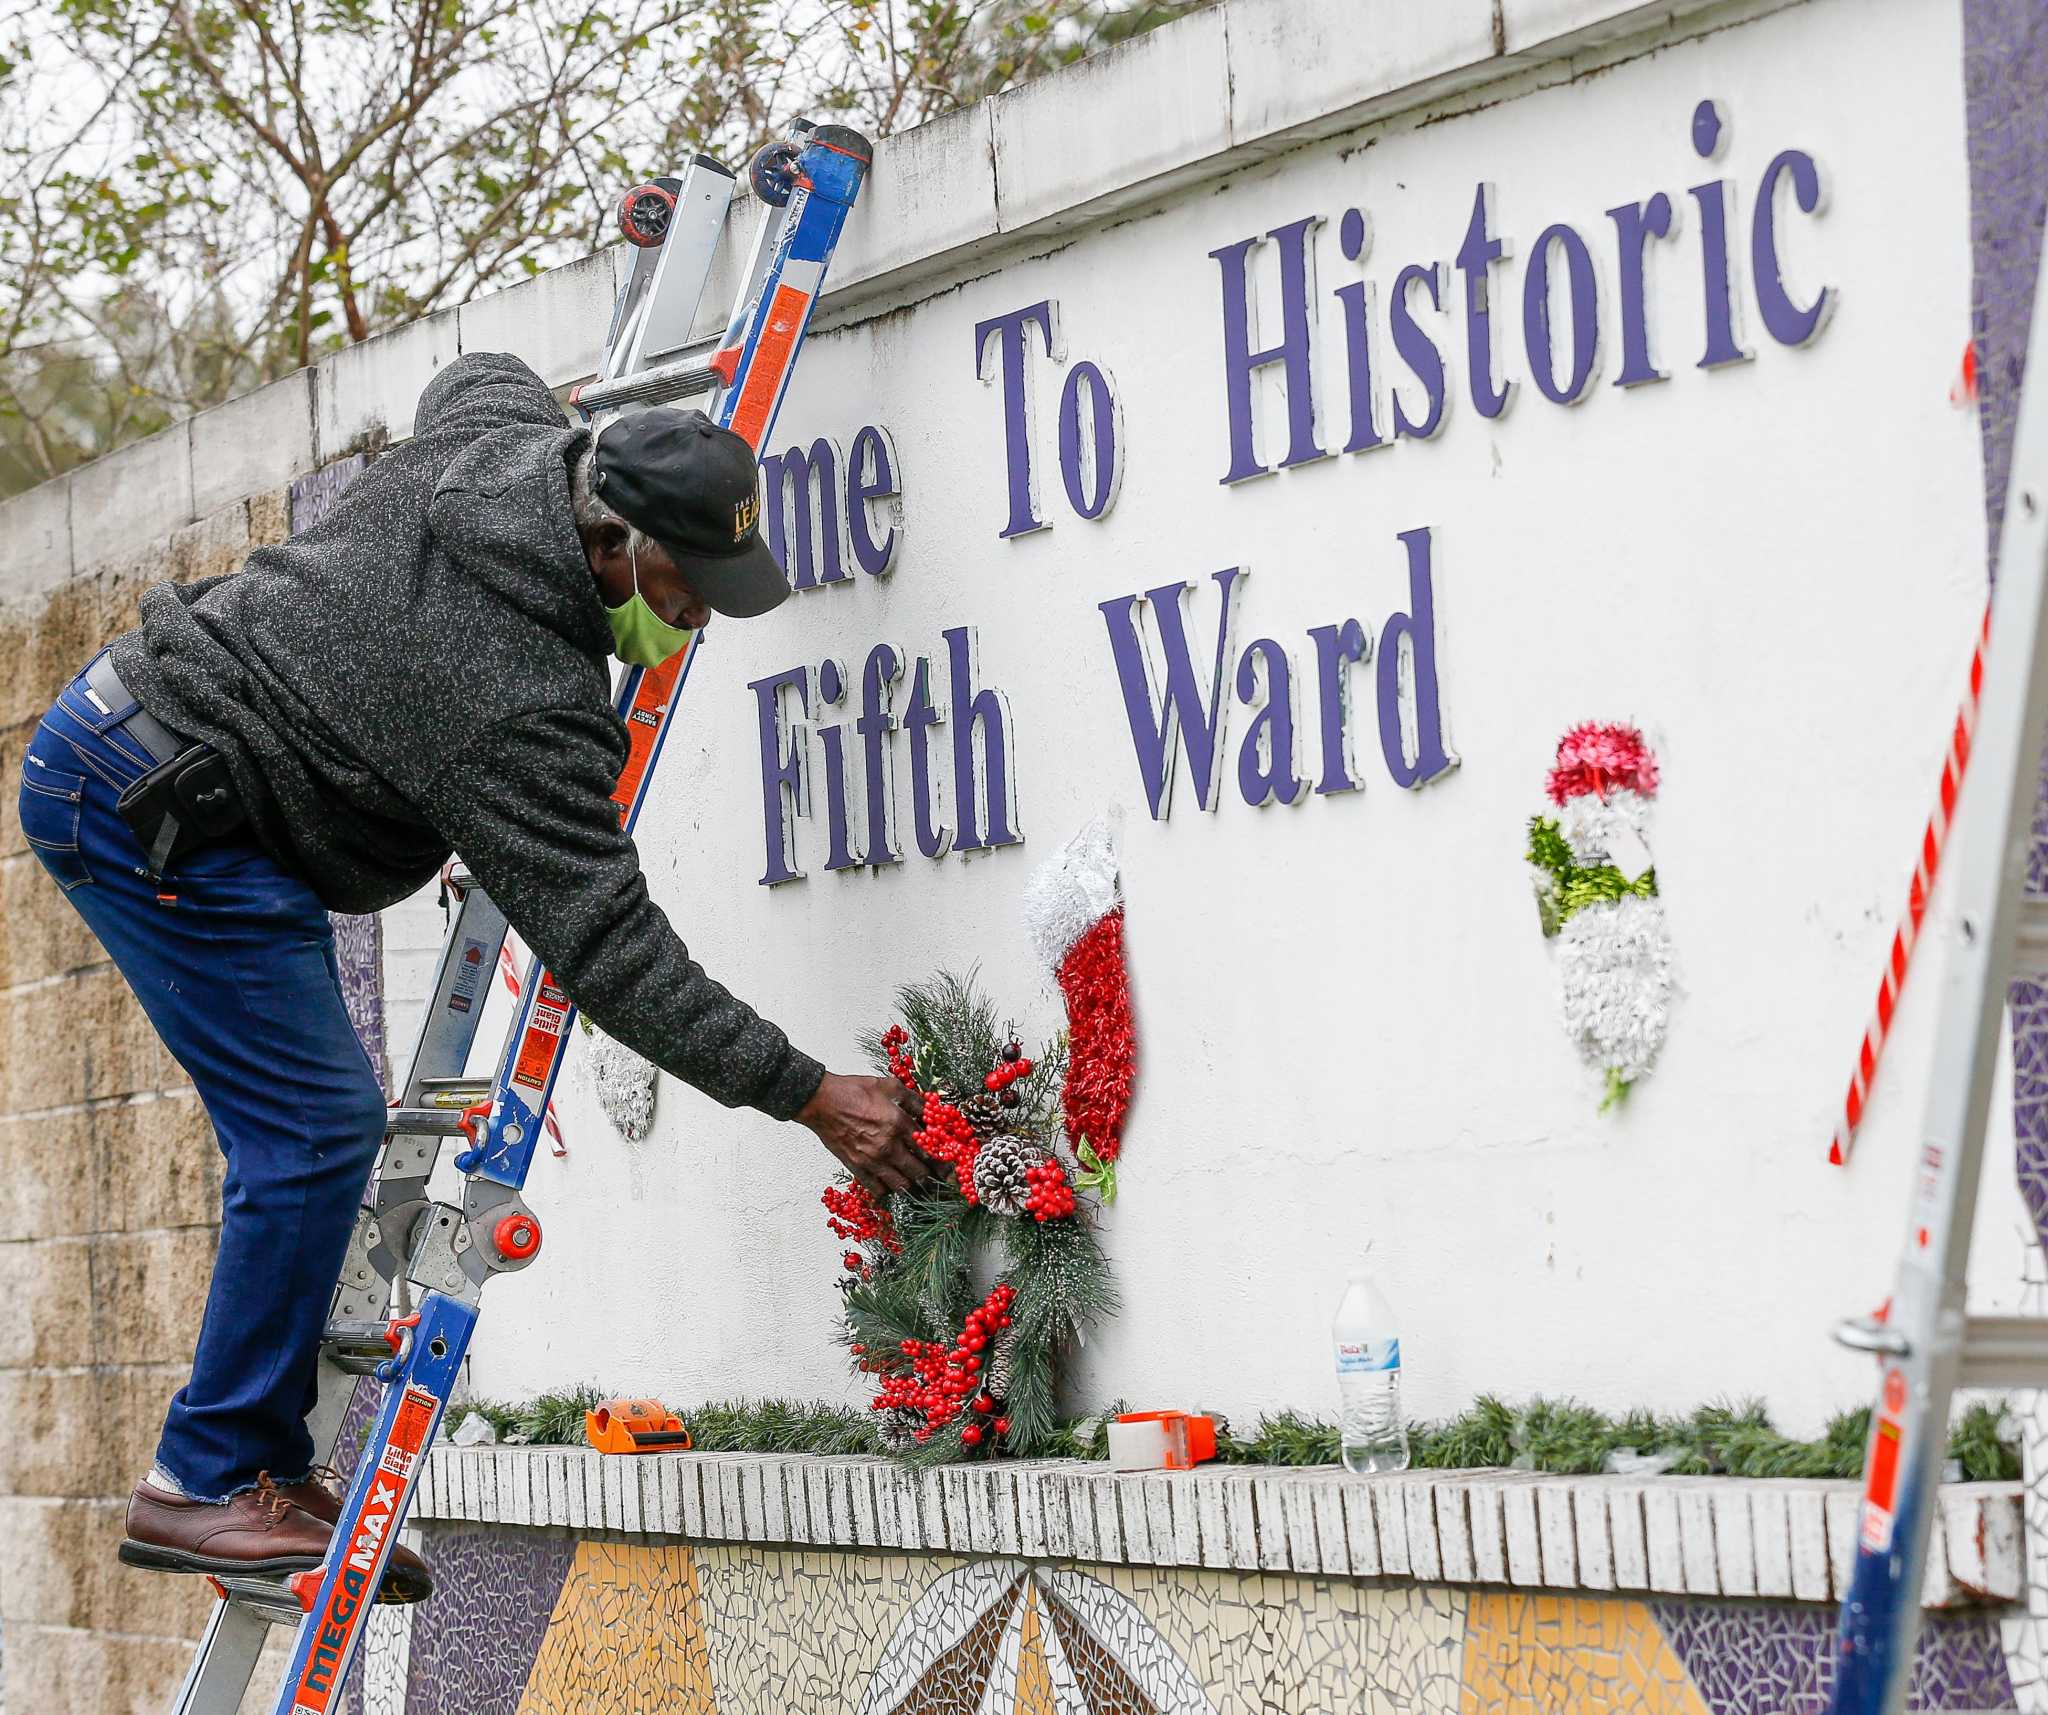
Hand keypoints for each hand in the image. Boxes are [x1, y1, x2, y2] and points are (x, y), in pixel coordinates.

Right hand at [797, 1072, 931, 1197]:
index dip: (943, 1161)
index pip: (929, 1149)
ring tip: (918, 1183)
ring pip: (902, 1185)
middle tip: (939, 1178)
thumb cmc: (852, 1091)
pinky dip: (889, 1190)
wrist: (821, 1101)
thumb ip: (914, 1099)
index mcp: (898, 1123)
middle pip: (919, 1172)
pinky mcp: (857, 1168)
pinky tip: (892, 1183)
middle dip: (933, 1177)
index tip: (950, 1166)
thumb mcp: (889, 1086)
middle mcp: (888, 1146)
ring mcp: (872, 1160)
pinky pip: (878, 1189)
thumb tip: (932, 1109)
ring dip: (913, 1186)